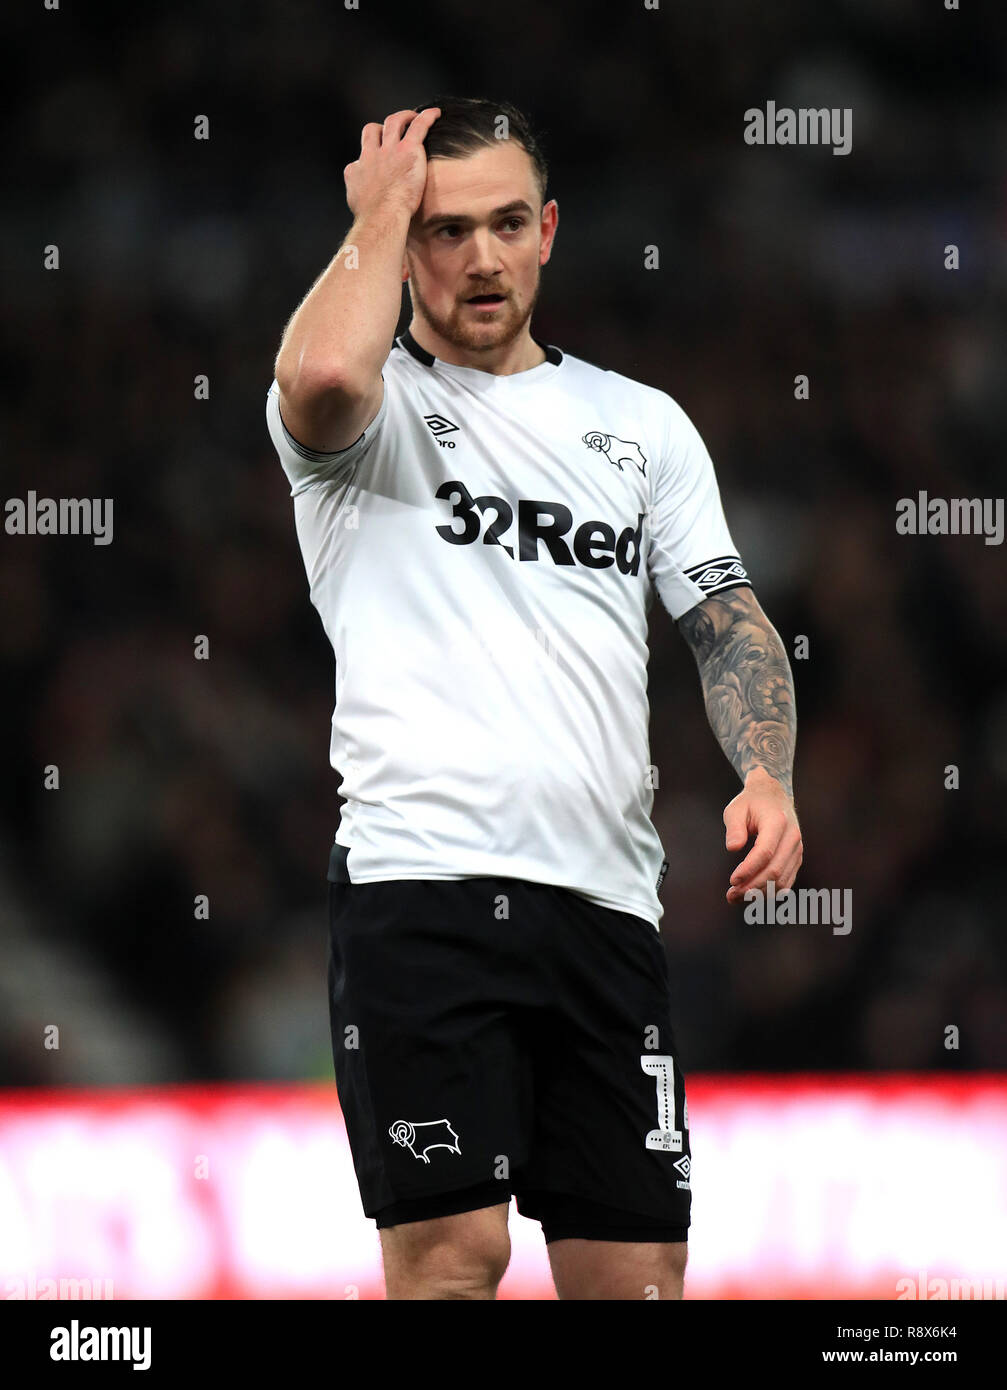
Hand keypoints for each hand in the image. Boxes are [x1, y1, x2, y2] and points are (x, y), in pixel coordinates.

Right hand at [344, 107, 440, 220]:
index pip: (362, 154)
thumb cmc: (372, 218)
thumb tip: (362, 196)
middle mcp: (371, 154)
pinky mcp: (409, 150)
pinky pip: (419, 126)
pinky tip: (435, 113)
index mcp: (357, 169)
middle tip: (394, 131)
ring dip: (404, 117)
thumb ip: (358, 194)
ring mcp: (390, 150)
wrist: (382, 215)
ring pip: (395, 122)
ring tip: (414, 117)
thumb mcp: (356, 204)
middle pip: (373, 130)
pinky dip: (427, 117)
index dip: (370, 152)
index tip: (378, 156)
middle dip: (383, 128)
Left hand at [723, 767, 802, 904]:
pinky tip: (752, 894)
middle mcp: (792, 837)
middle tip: (731, 896)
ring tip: (737, 897)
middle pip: (775, 870)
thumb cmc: (751, 803)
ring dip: (759, 893)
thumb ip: (734, 828)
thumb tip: (733, 848)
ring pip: (782, 880)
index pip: (765, 852)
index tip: (732, 880)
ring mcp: (797, 849)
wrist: (773, 796)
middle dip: (752, 887)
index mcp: (777, 822)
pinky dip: (770, 892)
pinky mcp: (796, 858)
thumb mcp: (736, 809)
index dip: (749, 869)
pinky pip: (786, 881)